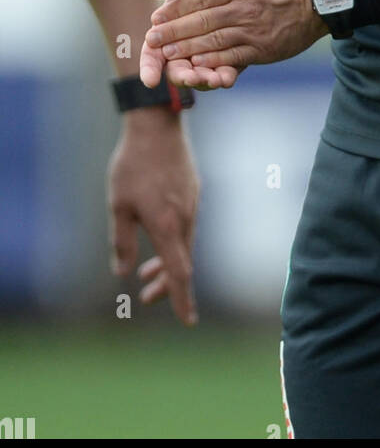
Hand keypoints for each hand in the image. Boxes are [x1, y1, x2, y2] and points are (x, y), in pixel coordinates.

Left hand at [107, 109, 200, 325]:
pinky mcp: (192, 191)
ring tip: (145, 273)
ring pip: (184, 243)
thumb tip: (124, 272)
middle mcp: (184, 218)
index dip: (181, 299)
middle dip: (166, 284)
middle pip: (182, 262)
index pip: (179, 273)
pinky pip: (185, 225)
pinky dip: (173, 240)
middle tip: (144, 297)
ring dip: (167, 262)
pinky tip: (157, 235)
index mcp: (167, 225)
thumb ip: (123, 241)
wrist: (158, 126)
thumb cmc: (133, 165)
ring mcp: (191, 204)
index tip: (188, 321)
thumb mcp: (118, 206)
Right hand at [139, 0, 233, 88]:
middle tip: (191, 79)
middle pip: (177, 71)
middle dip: (183, 77)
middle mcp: (184, 49)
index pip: (152, 56)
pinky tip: (228, 77)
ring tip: (214, 80)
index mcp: (167, 33)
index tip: (150, 81)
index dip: (149, 69)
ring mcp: (206, 56)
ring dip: (205, 81)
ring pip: (201, 76)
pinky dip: (224, 77)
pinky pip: (224, 73)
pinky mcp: (228, 59)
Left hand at [142, 0, 328, 89]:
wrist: (318, 1)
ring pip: (214, 40)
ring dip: (188, 49)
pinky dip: (213, 61)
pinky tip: (197, 63)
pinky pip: (233, 56)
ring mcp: (252, 29)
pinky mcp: (261, 48)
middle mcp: (242, 7)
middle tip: (151, 41)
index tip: (156, 18)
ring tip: (167, 55)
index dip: (176, 9)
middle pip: (202, 21)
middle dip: (174, 32)